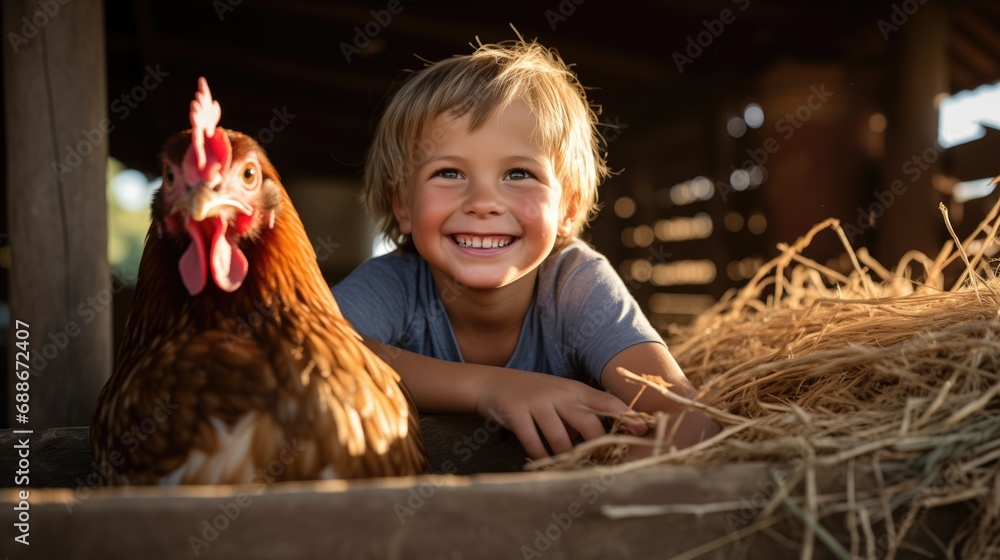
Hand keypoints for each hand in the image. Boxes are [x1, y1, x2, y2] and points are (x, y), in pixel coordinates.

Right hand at [475, 369, 648, 458]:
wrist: (492, 382)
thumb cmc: (533, 392)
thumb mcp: (560, 393)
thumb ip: (582, 409)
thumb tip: (608, 436)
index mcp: (574, 389)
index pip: (606, 401)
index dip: (626, 415)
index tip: (642, 430)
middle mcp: (558, 394)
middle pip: (588, 423)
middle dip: (597, 446)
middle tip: (599, 461)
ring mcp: (537, 403)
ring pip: (561, 438)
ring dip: (566, 456)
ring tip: (568, 465)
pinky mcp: (517, 413)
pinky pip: (533, 442)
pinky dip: (540, 456)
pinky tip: (542, 461)